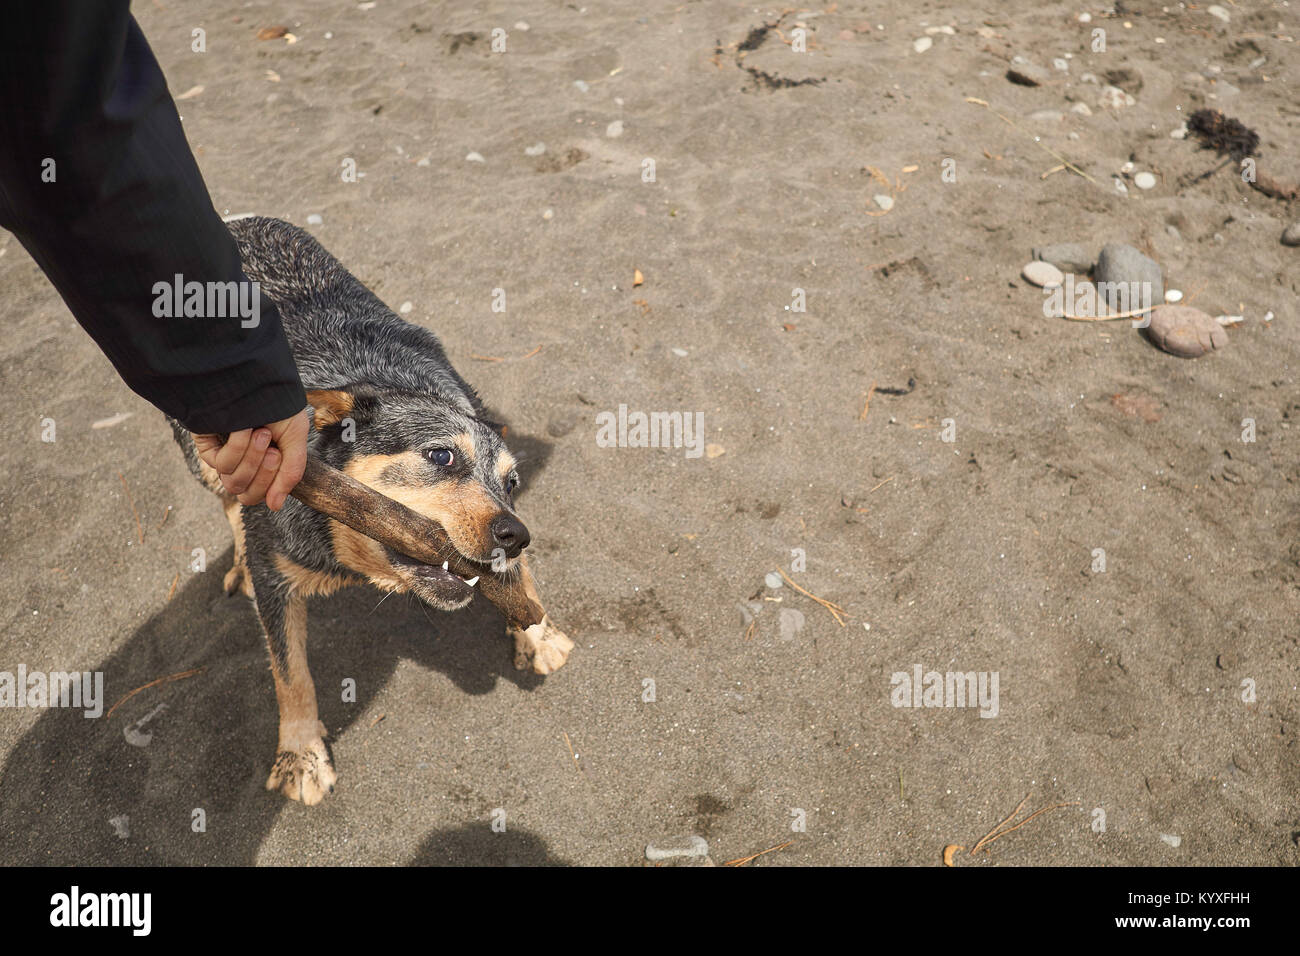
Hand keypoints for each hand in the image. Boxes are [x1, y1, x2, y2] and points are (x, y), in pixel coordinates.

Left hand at [193, 408, 309, 510]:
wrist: (257, 379)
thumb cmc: (278, 404)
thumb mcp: (295, 438)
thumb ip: (290, 474)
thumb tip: (275, 506)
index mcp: (263, 467)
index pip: (262, 496)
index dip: (272, 485)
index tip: (280, 456)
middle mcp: (242, 465)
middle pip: (247, 494)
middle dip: (264, 473)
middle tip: (272, 448)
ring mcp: (224, 457)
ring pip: (235, 481)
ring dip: (252, 458)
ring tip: (260, 432)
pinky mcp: (209, 447)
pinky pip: (222, 464)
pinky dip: (237, 447)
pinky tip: (242, 428)